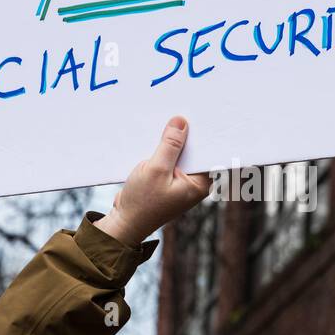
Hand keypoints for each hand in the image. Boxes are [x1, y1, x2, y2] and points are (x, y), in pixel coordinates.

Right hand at [94, 116, 210, 244]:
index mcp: (200, 183)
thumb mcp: (156, 169)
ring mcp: (180, 182)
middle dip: (189, 134)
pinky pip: (170, 159)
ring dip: (174, 141)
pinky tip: (158, 136)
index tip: (203, 114)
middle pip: (196, 151)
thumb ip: (170, 145)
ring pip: (181, 154)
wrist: (124, 223)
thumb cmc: (142, 203)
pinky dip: (164, 149)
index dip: (206, 134)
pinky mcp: (167, 180)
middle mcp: (194, 183)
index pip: (210, 153)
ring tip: (171, 118)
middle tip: (184, 111)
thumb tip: (181, 122)